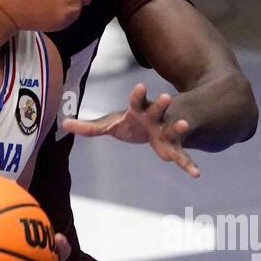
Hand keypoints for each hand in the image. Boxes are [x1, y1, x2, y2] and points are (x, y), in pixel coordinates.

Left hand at [62, 82, 201, 177]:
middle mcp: (155, 117)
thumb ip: (89, 127)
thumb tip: (64, 123)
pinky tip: (196, 174)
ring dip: (178, 127)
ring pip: (173, 128)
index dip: (138, 94)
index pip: (137, 100)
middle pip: (158, 108)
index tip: (140, 86)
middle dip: (161, 103)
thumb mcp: (109, 124)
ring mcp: (166, 131)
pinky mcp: (173, 148)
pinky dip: (189, 165)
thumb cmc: (130, 123)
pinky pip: (182, 156)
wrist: (155, 128)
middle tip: (166, 96)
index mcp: (139, 110)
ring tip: (185, 125)